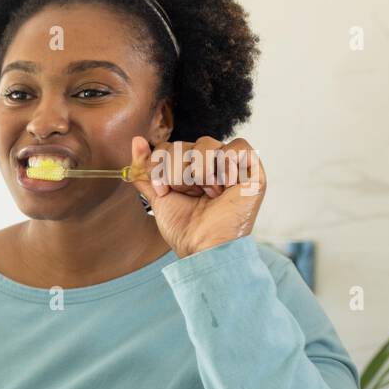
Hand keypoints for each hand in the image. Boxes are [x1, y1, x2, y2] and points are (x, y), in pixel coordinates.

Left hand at [129, 135, 266, 258]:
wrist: (202, 247)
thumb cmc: (184, 227)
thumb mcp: (158, 196)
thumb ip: (146, 170)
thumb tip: (136, 141)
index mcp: (189, 169)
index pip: (168, 147)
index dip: (161, 167)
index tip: (164, 190)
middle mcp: (210, 164)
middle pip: (184, 145)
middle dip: (178, 173)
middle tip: (189, 194)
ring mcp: (232, 166)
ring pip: (207, 143)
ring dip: (200, 172)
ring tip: (208, 193)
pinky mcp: (253, 171)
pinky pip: (239, 146)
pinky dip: (227, 164)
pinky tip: (224, 185)